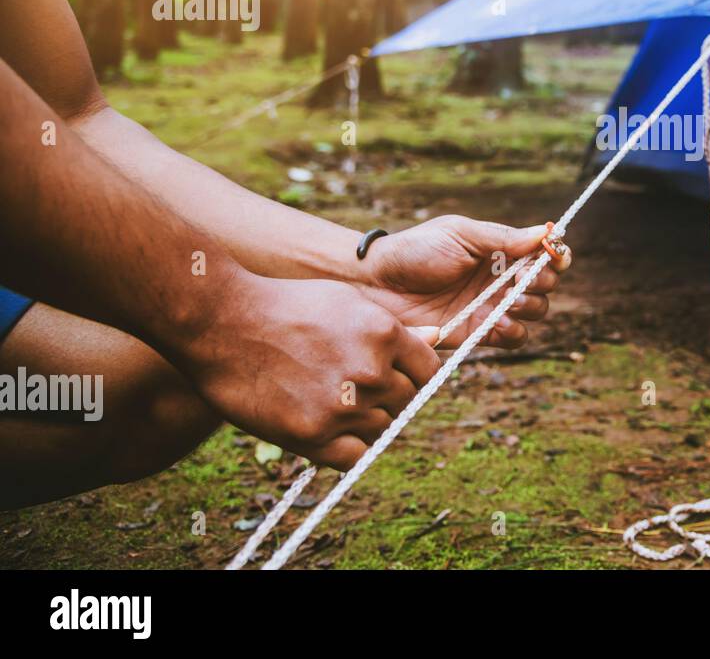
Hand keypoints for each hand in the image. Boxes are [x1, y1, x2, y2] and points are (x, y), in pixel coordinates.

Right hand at [177, 274, 441, 469]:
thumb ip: (394, 327)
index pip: (427, 370)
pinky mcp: (313, 435)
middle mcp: (372, 371)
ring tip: (327, 401)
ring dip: (361, 422)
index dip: (410, 374)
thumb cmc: (285, 307)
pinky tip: (324, 429)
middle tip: (349, 387)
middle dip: (385, 396)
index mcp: (385, 334)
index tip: (391, 374)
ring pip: (379, 428)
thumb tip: (438, 336)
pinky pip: (353, 457)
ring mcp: (344, 405)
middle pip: (404, 401)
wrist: (222, 323)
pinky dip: (344, 448)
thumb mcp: (346, 301)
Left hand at [359, 215, 572, 349]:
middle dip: (542, 283)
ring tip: (510, 302)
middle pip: (544, 285)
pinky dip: (514, 332)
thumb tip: (544, 232)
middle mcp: (500, 278)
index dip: (555, 256)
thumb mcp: (459, 234)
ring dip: (531, 307)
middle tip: (522, 281)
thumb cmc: (414, 250)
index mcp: (499, 250)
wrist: (376, 284)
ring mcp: (491, 306)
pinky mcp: (478, 332)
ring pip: (534, 312)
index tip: (552, 256)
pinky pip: (512, 338)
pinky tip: (498, 323)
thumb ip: (502, 237)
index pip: (542, 254)